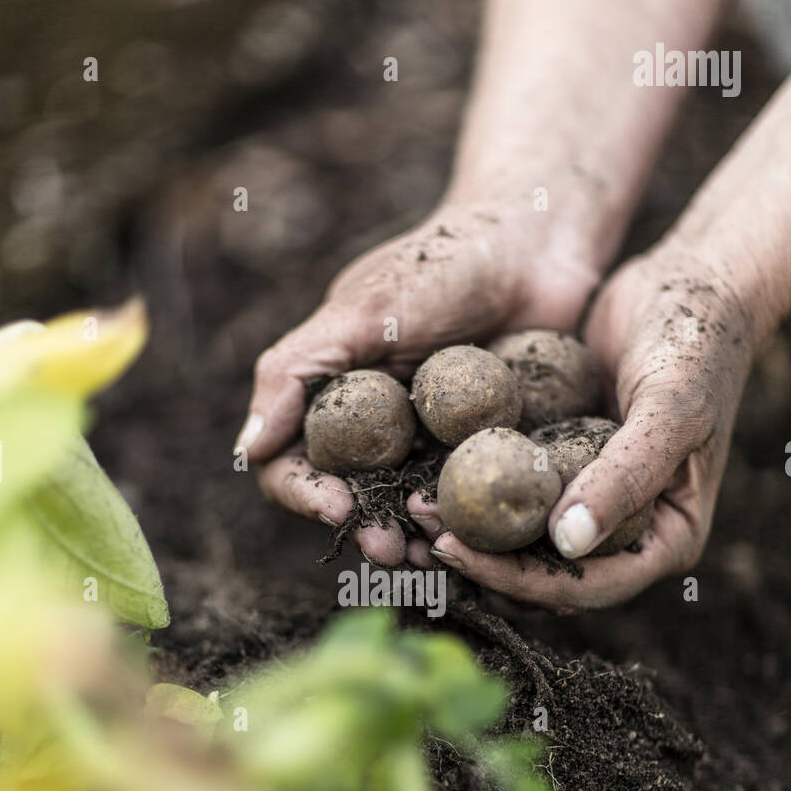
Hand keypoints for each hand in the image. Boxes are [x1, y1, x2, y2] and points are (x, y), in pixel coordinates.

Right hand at [235, 201, 598, 563]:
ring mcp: (436, 440)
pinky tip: (483, 539)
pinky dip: (471, 524)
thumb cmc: (448, 260)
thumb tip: (247, 449)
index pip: (293, 463)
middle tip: (392, 551)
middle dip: (365, 530)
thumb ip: (298, 372)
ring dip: (417, 538)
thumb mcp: (364, 309)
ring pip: (411, 509)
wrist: (543, 235)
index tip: (338, 508)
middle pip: (353, 498)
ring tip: (438, 554)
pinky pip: (471, 499)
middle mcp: (379, 425)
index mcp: (335, 394)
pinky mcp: (490, 448)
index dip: (305, 494)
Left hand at [413, 246, 758, 610]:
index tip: (454, 551)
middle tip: (417, 529)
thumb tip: (567, 544)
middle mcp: (625, 532)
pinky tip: (424, 471)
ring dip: (469, 532)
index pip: (586, 587)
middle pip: (546, 577)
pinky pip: (512, 491)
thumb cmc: (695, 344)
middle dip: (482, 562)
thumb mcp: (669, 410)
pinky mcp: (559, 465)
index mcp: (664, 540)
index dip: (518, 580)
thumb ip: (625, 478)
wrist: (691, 280)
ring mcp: (589, 500)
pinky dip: (474, 488)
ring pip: (522, 541)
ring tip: (410, 506)